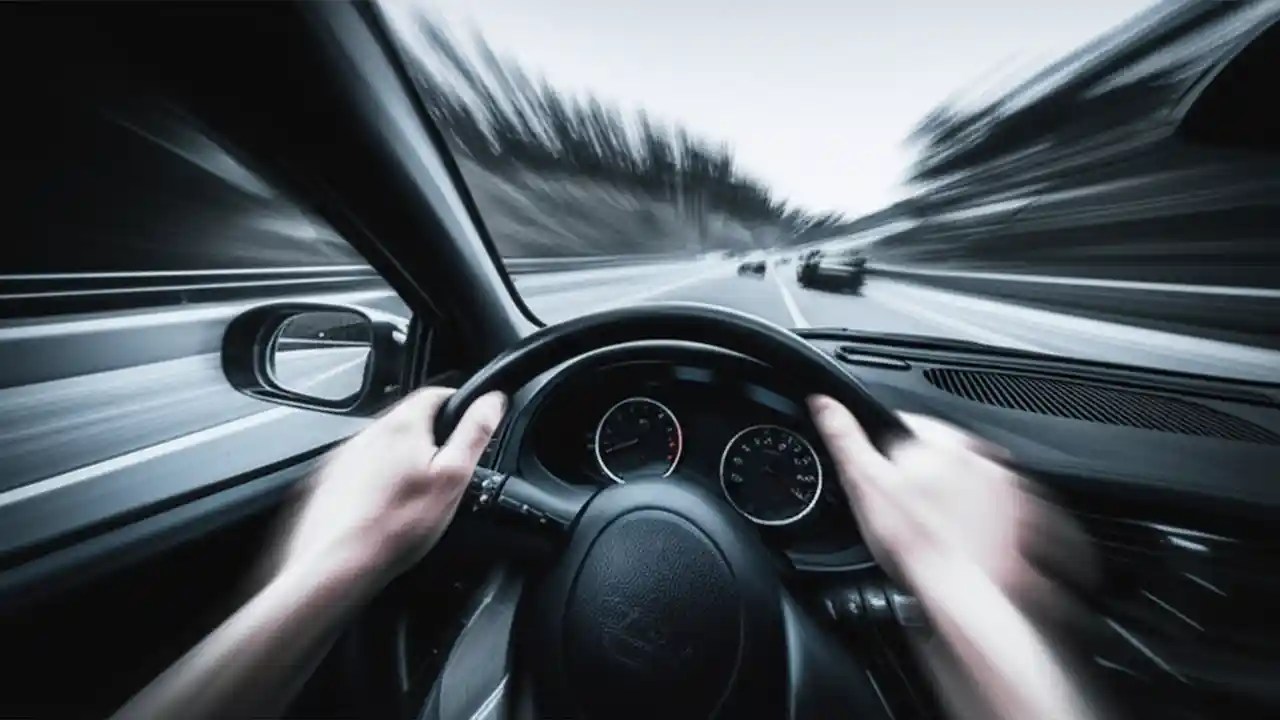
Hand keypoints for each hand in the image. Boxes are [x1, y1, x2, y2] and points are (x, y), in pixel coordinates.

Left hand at [272, 387, 505, 593]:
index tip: (469, 423)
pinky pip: (363, 468)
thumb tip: (493, 401)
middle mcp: (369, 431)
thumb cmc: (398, 525)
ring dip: (403, 459)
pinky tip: (387, 508)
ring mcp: (345, 455)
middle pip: (410, 420)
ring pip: (386, 445)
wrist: (340, 562)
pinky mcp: (331, 479)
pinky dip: (378, 480)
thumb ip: (475, 433)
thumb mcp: (452, 477)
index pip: (437, 393)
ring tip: (415, 495)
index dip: (459, 405)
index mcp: (403, 424)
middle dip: (431, 438)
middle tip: (446, 469)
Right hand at [808, 395, 1093, 620]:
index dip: (883, 453)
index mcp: (940, 439)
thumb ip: (844, 438)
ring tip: (928, 528)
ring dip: (951, 493)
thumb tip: (825, 404)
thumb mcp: (863, 484)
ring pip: (966, 479)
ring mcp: (1004, 487)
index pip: (903, 426)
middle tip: (901, 510)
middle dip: (919, 473)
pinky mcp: (1018, 516)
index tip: (880, 481)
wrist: (958, 593)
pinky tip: (958, 536)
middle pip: (936, 454)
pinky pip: (994, 507)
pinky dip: (979, 516)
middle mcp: (980, 454)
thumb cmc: (912, 542)